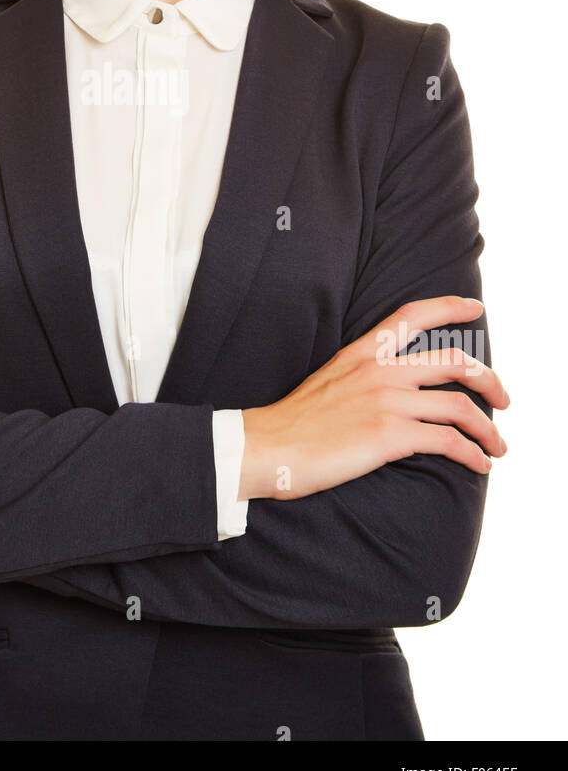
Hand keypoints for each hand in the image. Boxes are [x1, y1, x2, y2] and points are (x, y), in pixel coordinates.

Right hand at [240, 295, 508, 501]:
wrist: (267, 446)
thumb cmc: (293, 423)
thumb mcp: (329, 381)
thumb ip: (363, 377)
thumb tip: (395, 391)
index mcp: (362, 353)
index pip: (411, 314)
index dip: (449, 307)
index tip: (475, 308)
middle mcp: (378, 370)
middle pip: (453, 361)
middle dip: (489, 380)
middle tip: (504, 398)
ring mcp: (385, 401)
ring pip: (460, 406)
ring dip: (488, 429)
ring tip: (497, 446)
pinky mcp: (388, 435)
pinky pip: (448, 441)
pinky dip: (472, 453)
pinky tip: (478, 464)